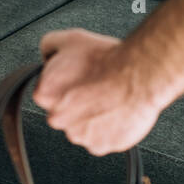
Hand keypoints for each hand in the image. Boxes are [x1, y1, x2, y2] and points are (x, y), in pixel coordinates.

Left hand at [34, 28, 161, 154]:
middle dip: (77, 104)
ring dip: (93, 117)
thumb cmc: (107, 60)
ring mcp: (79, 135)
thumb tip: (47, 55)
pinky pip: (101, 139)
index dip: (65, 83)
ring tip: (109, 99)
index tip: (78, 79)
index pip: (47, 92)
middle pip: (63, 113)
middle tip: (95, 88)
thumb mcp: (71, 38)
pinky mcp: (100, 146)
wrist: (139, 76)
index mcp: (45, 94)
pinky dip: (108, 129)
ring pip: (82, 128)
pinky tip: (116, 112)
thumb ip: (49, 45)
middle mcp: (57, 119)